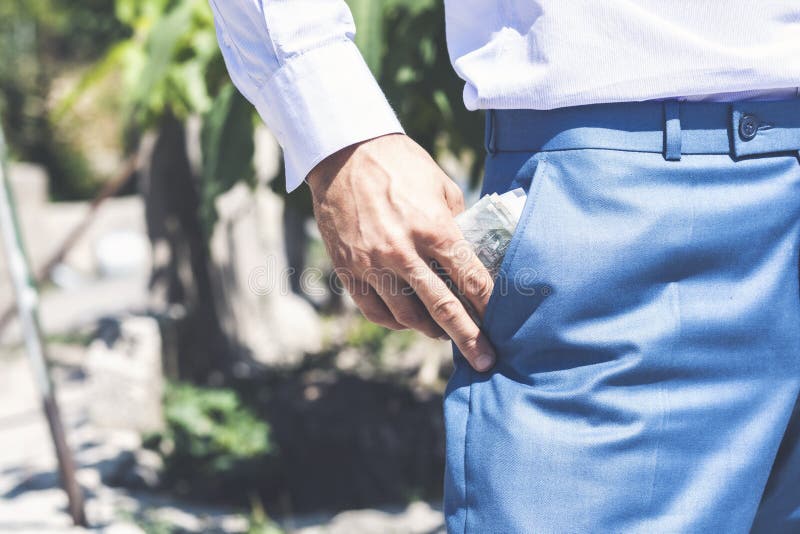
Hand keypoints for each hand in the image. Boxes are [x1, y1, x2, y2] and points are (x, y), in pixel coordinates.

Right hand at [307, 134, 496, 371]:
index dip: (489, 306)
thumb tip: (471, 252)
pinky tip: (408, 322)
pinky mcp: (348, 269)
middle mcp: (403, 251)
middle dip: (469, 338)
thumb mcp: (440, 185)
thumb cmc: (399, 164)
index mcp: (433, 228)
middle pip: (443, 308)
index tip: (502, 324)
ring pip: (407, 316)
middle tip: (487, 361)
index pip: (470, 279)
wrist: (343, 152)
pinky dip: (395, 322)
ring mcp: (372, 263)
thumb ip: (456, 223)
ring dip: (431, 330)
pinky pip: (375, 310)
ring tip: (445, 335)